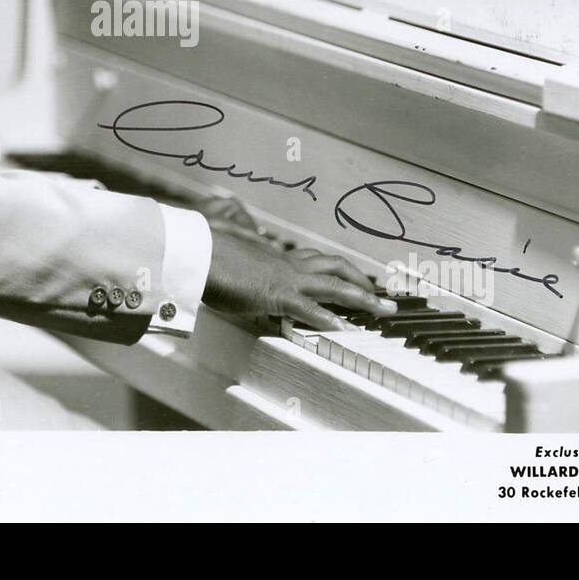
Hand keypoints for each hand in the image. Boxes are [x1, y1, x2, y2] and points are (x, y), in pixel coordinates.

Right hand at [201, 217, 397, 330]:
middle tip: (382, 295)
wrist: (195, 251)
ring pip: (334, 285)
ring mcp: (284, 278)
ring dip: (362, 298)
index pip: (314, 261)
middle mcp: (286, 264)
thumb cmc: (206, 254)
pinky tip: (344, 328)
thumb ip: (244, 266)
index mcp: (276, 258)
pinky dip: (327, 318)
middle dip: (361, 280)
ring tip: (383, 311)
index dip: (336, 269)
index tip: (353, 277)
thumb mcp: (231, 260)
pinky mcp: (274, 294)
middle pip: (334, 266)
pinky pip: (307, 307)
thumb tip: (241, 269)